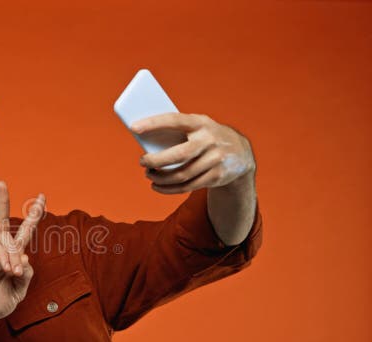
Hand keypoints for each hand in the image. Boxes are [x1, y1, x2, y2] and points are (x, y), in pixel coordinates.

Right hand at [0, 181, 45, 334]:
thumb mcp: (20, 290)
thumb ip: (26, 274)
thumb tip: (25, 256)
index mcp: (13, 256)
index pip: (24, 232)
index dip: (33, 216)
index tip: (41, 198)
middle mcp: (1, 251)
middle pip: (4, 221)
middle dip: (3, 201)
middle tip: (2, 183)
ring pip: (6, 239)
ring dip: (14, 255)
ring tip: (14, 273)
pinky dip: (5, 258)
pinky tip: (7, 270)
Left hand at [132, 113, 255, 193]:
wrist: (240, 153)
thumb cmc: (206, 137)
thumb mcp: (197, 127)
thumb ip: (177, 132)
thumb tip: (145, 141)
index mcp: (201, 122)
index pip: (175, 120)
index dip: (154, 123)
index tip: (133, 127)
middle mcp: (210, 140)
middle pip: (179, 155)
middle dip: (156, 161)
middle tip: (142, 162)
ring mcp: (216, 159)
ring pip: (181, 175)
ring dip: (160, 178)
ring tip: (149, 175)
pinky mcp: (217, 176)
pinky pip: (187, 186)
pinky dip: (168, 189)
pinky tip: (157, 186)